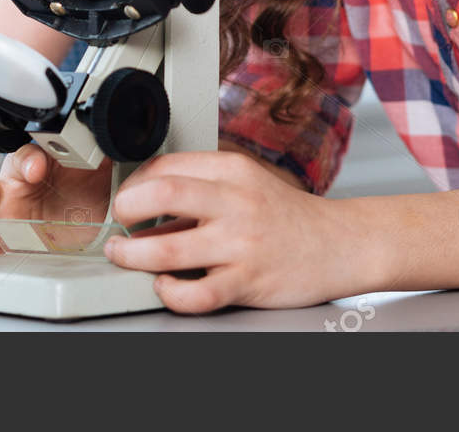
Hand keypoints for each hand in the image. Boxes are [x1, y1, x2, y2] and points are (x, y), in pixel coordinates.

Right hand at [0, 143, 112, 251]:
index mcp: (35, 165)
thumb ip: (100, 146)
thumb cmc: (91, 184)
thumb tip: (113, 128)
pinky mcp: (4, 248)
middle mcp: (12, 192)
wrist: (101, 221)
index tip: (38, 169)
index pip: (24, 157)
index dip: (28, 161)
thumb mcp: (102, 163)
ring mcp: (4, 221)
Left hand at [104, 150, 361, 312]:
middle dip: (125, 208)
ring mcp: (241, 243)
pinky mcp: (247, 281)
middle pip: (162, 194)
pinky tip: (166, 286)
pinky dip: (170, 292)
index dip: (134, 182)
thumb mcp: (247, 183)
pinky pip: (196, 293)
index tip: (126, 197)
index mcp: (233, 170)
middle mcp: (236, 202)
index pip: (167, 165)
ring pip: (169, 249)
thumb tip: (147, 196)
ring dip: (133, 255)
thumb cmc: (287, 216)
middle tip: (118, 221)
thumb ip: (204, 187)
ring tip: (124, 255)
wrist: (340, 245)